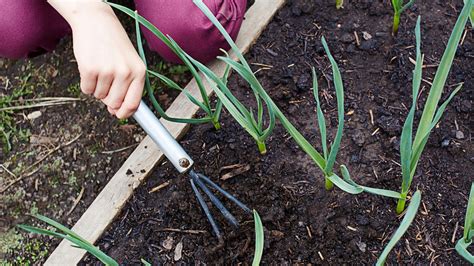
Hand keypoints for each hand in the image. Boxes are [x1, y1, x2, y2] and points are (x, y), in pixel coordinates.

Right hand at [48, 1, 145, 117]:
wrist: (96, 21)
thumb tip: (118, 112)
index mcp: (139, 72)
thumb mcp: (129, 62)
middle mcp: (126, 72)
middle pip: (114, 103)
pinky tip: (90, 67)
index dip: (125, 113)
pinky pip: (87, 90)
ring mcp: (108, 71)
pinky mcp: (90, 69)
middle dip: (108, 98)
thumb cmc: (113, 44)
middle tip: (106, 81)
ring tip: (100, 68)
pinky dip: (86, 83)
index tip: (120, 115)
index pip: (134, 103)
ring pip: (99, 97)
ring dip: (97, 87)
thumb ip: (128, 87)